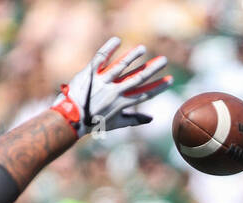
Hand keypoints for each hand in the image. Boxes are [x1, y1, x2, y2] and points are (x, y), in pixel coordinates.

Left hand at [52, 36, 170, 136]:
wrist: (73, 117)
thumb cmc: (95, 122)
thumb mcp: (117, 124)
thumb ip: (134, 120)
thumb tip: (151, 119)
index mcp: (123, 104)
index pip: (146, 94)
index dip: (159, 87)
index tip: (169, 80)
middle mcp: (115, 91)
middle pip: (138, 78)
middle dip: (153, 69)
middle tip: (164, 60)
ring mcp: (103, 81)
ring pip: (121, 66)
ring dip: (133, 56)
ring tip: (143, 48)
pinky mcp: (91, 72)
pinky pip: (101, 58)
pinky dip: (109, 49)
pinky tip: (118, 40)